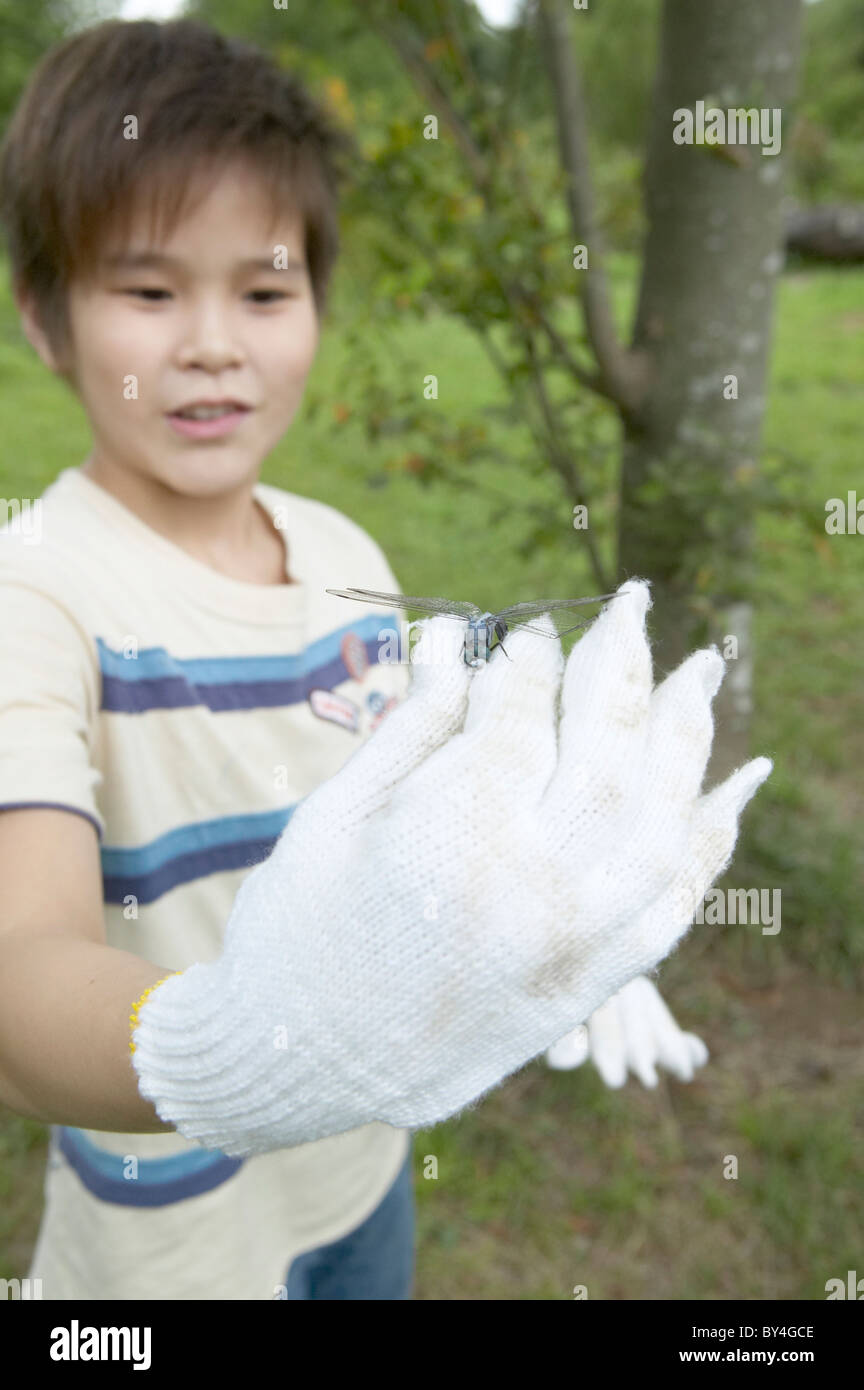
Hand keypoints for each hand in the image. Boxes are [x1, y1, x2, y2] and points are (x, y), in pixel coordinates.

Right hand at [130, 579, 770, 1156]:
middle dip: (623, 661)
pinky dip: (708, 837)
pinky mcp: (590, 983)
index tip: (528, 634)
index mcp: (453, 833)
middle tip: (631, 604)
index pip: (519, 712)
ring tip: (697, 670)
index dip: (525, 660)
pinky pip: (676, 901)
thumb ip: (412, 725)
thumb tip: (453, 637)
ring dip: (688, 733)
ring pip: (663, 817)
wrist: (301, 1064)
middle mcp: (533, 885)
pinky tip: (724, 784)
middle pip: (608, 747)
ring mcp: (575, 941)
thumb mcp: (337, 814)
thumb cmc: (299, 927)